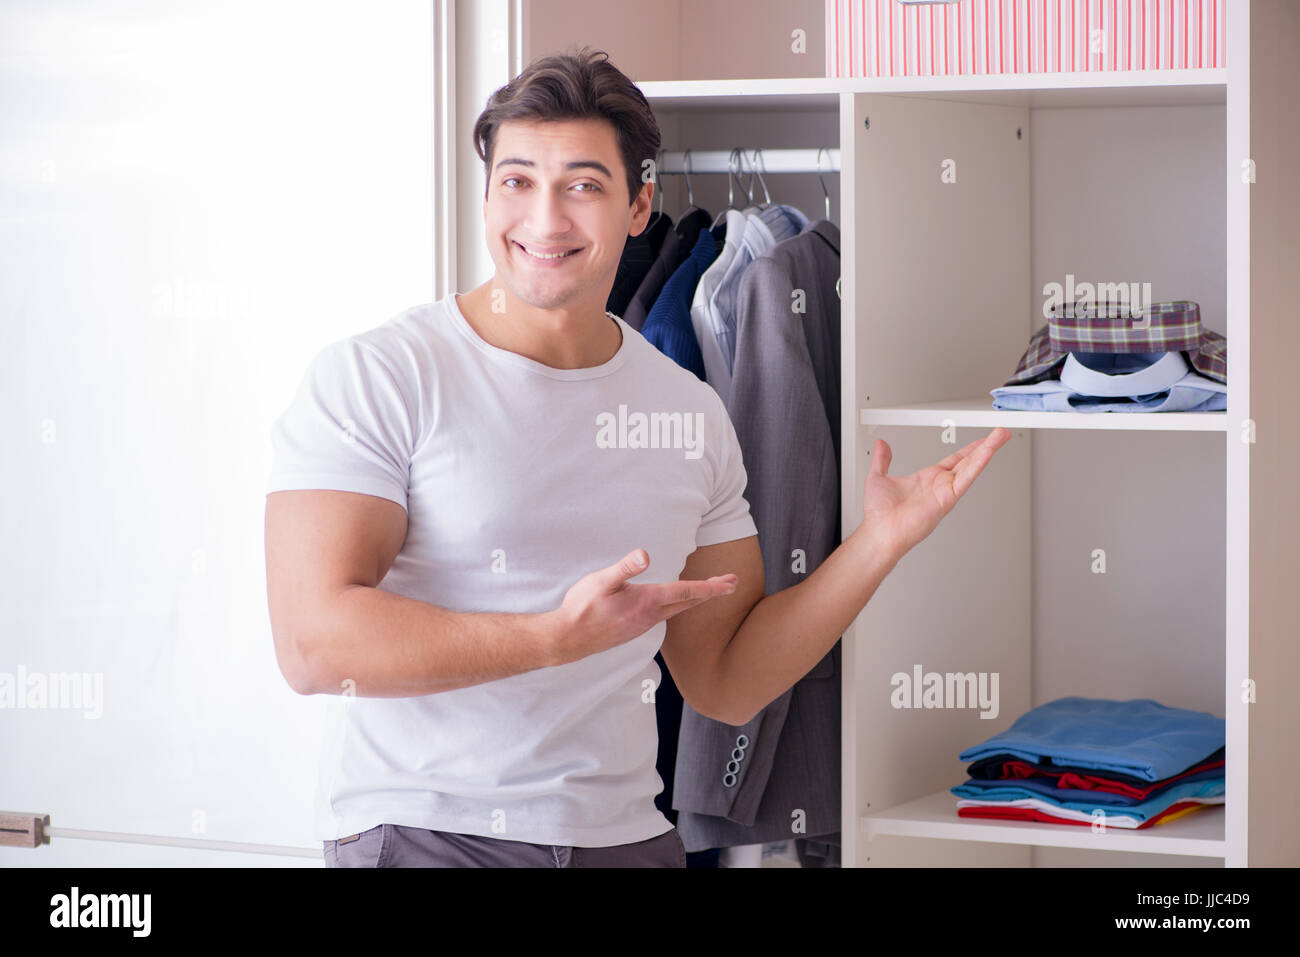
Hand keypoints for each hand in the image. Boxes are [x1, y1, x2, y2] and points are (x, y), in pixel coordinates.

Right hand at [546, 549, 737, 666]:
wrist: (568, 639)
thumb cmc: (582, 607)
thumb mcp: (601, 581)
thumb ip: (625, 568)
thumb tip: (644, 554)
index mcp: (647, 601)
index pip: (687, 591)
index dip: (711, 586)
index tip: (731, 582)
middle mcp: (651, 616)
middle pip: (689, 602)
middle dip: (712, 592)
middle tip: (732, 583)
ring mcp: (644, 625)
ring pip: (678, 610)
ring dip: (697, 598)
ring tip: (710, 589)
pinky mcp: (636, 629)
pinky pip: (665, 615)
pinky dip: (680, 605)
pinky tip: (677, 602)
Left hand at [862, 428, 1011, 558]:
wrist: (879, 532)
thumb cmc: (879, 514)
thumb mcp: (879, 477)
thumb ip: (883, 459)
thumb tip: (881, 445)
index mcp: (928, 479)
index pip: (954, 460)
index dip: (969, 449)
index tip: (982, 440)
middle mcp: (940, 485)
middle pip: (969, 461)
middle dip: (986, 446)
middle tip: (1000, 433)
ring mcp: (945, 492)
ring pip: (971, 466)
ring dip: (987, 450)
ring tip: (1001, 436)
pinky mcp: (947, 499)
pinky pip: (966, 478)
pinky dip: (978, 464)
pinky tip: (987, 452)